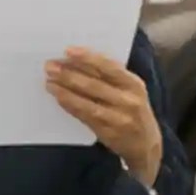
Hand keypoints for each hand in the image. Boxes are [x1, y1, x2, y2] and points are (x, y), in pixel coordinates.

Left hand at [45, 47, 162, 185]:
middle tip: (50, 66)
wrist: (146, 143)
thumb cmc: (134, 110)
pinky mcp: (108, 132)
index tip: (68, 51)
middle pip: (94, 84)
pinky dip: (70, 106)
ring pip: (87, 101)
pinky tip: (60, 98)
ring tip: (49, 83)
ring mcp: (118, 118)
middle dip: (69, 74)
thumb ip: (112, 77)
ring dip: (65, 91)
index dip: (88, 58)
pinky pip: (85, 116)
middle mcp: (128, 100)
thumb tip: (80, 61)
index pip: (109, 67)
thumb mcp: (132, 90)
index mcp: (134, 84)